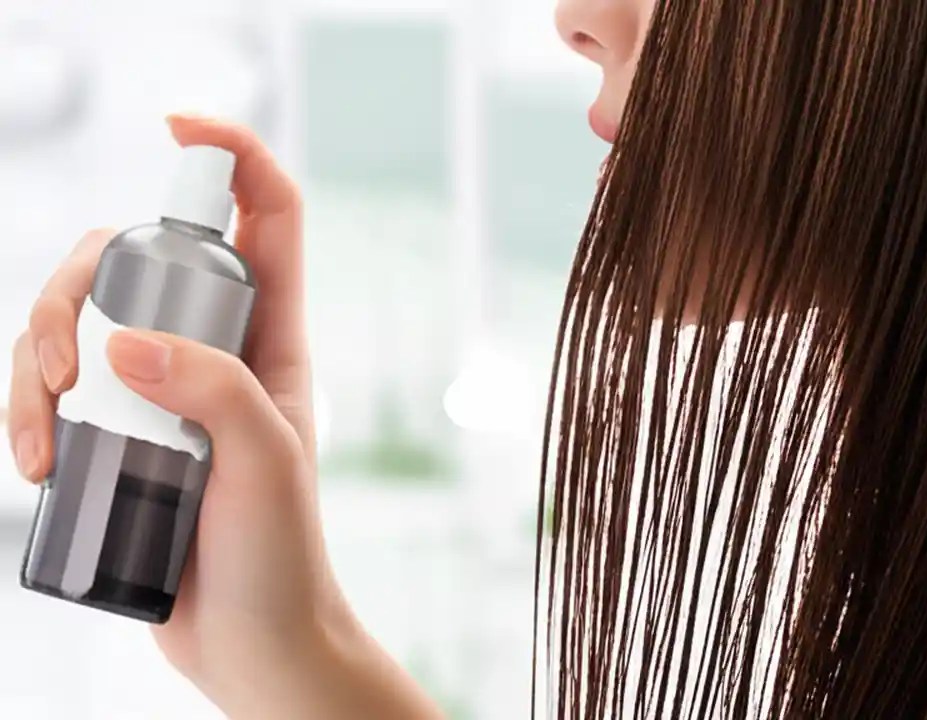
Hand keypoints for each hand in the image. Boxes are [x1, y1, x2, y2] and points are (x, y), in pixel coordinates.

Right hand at [7, 116, 439, 718]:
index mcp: (274, 337)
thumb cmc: (279, 557)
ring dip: (35, 360)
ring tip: (39, 440)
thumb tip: (123, 340)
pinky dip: (27, 408)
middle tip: (66, 371)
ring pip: (81, 321)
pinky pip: (57, 386)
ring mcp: (164, 390)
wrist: (248, 643)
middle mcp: (218, 350)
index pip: (267, 214)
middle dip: (78, 288)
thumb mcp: (264, 463)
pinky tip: (32, 460)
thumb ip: (213, 390)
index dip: (232, 153)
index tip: (176, 123)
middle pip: (136, 257)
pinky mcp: (121, 433)